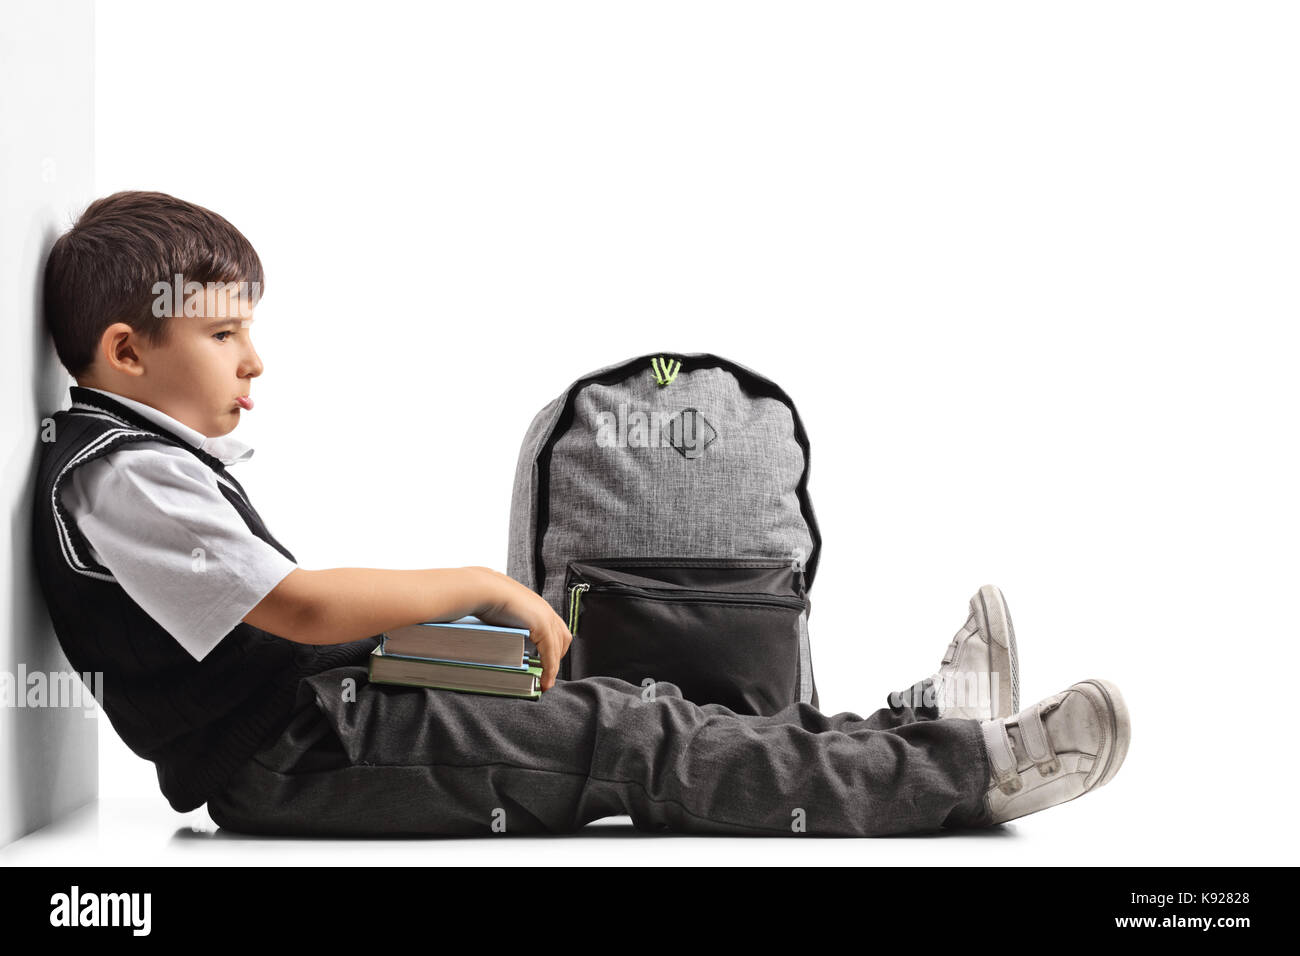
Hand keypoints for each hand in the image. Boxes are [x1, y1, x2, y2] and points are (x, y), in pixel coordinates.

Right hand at [467, 566, 571, 691]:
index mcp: (537, 606)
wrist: (483, 589)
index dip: (553, 649)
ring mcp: (546, 617)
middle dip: (556, 659)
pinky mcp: (542, 626)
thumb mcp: (501, 613)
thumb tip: (501, 635)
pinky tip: (544, 681)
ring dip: (553, 668)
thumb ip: (508, 624)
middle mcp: (545, 610)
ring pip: (558, 648)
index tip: (545, 664)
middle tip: (546, 674)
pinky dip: (550, 669)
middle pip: (562, 639)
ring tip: (545, 683)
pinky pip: (550, 653)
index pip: (555, 630)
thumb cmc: (486, 598)